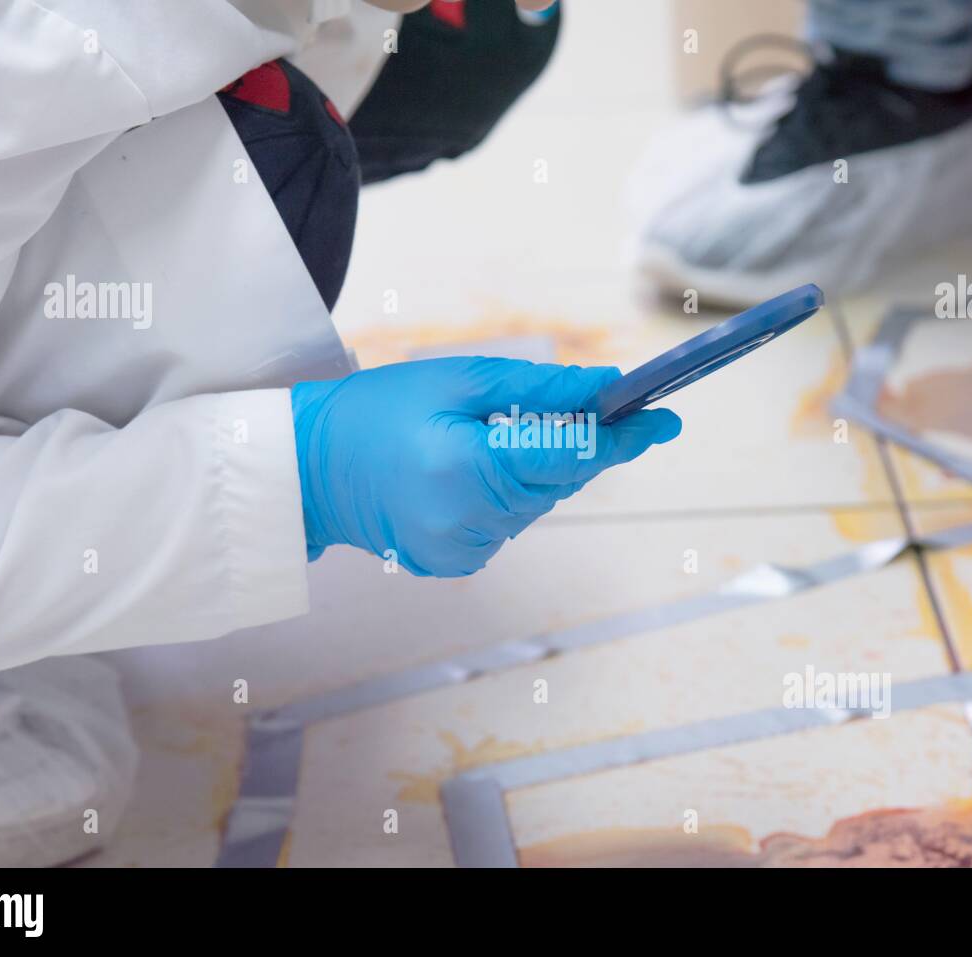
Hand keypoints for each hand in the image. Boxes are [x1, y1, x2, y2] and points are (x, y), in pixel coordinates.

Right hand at [291, 357, 680, 574]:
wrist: (307, 470)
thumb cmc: (374, 412)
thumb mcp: (455, 381)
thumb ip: (536, 391)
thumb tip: (604, 390)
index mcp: (466, 471)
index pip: (567, 455)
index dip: (621, 437)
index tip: (664, 420)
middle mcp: (470, 523)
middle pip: (559, 480)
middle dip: (573, 442)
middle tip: (569, 407)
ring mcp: (463, 551)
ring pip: (536, 502)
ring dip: (534, 467)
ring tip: (482, 436)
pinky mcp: (455, 562)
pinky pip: (508, 521)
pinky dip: (506, 492)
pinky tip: (468, 469)